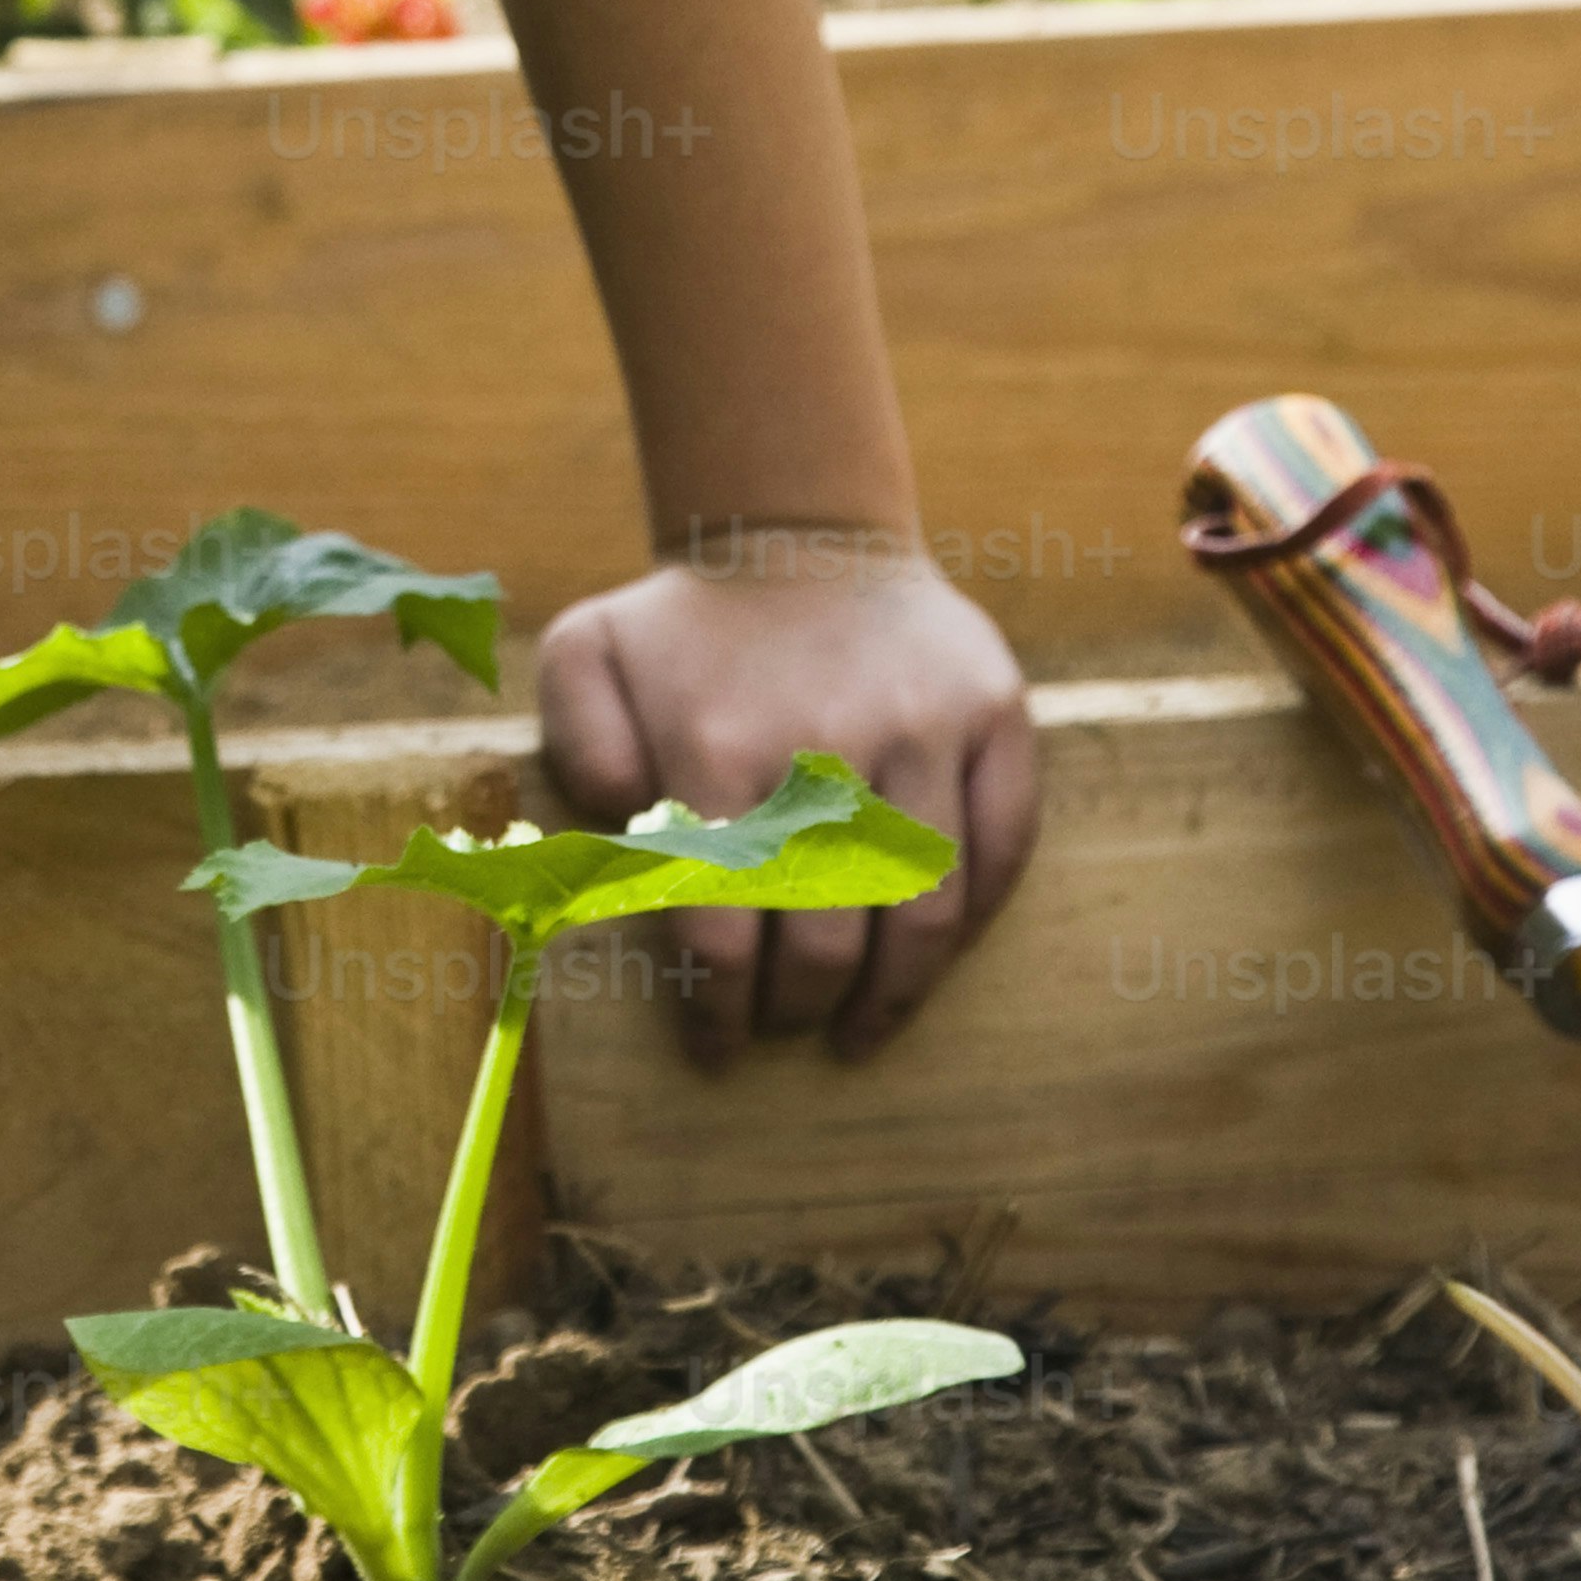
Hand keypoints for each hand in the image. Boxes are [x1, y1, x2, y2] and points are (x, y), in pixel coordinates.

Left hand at [536, 532, 1035, 1069]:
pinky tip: (933, 957)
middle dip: (799, 1008)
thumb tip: (627, 831)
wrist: (800, 532)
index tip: (716, 1048)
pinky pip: (1002, 847)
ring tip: (862, 1030)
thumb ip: (579, 747)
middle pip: (824, 935)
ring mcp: (921, 730)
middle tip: (787, 1029)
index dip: (718, 1009)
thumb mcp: (586, 654)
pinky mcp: (993, 715)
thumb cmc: (685, 622)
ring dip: (893, 993)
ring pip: (924, 909)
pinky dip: (974, 918)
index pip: (721, 927)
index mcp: (716, 748)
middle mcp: (825, 746)